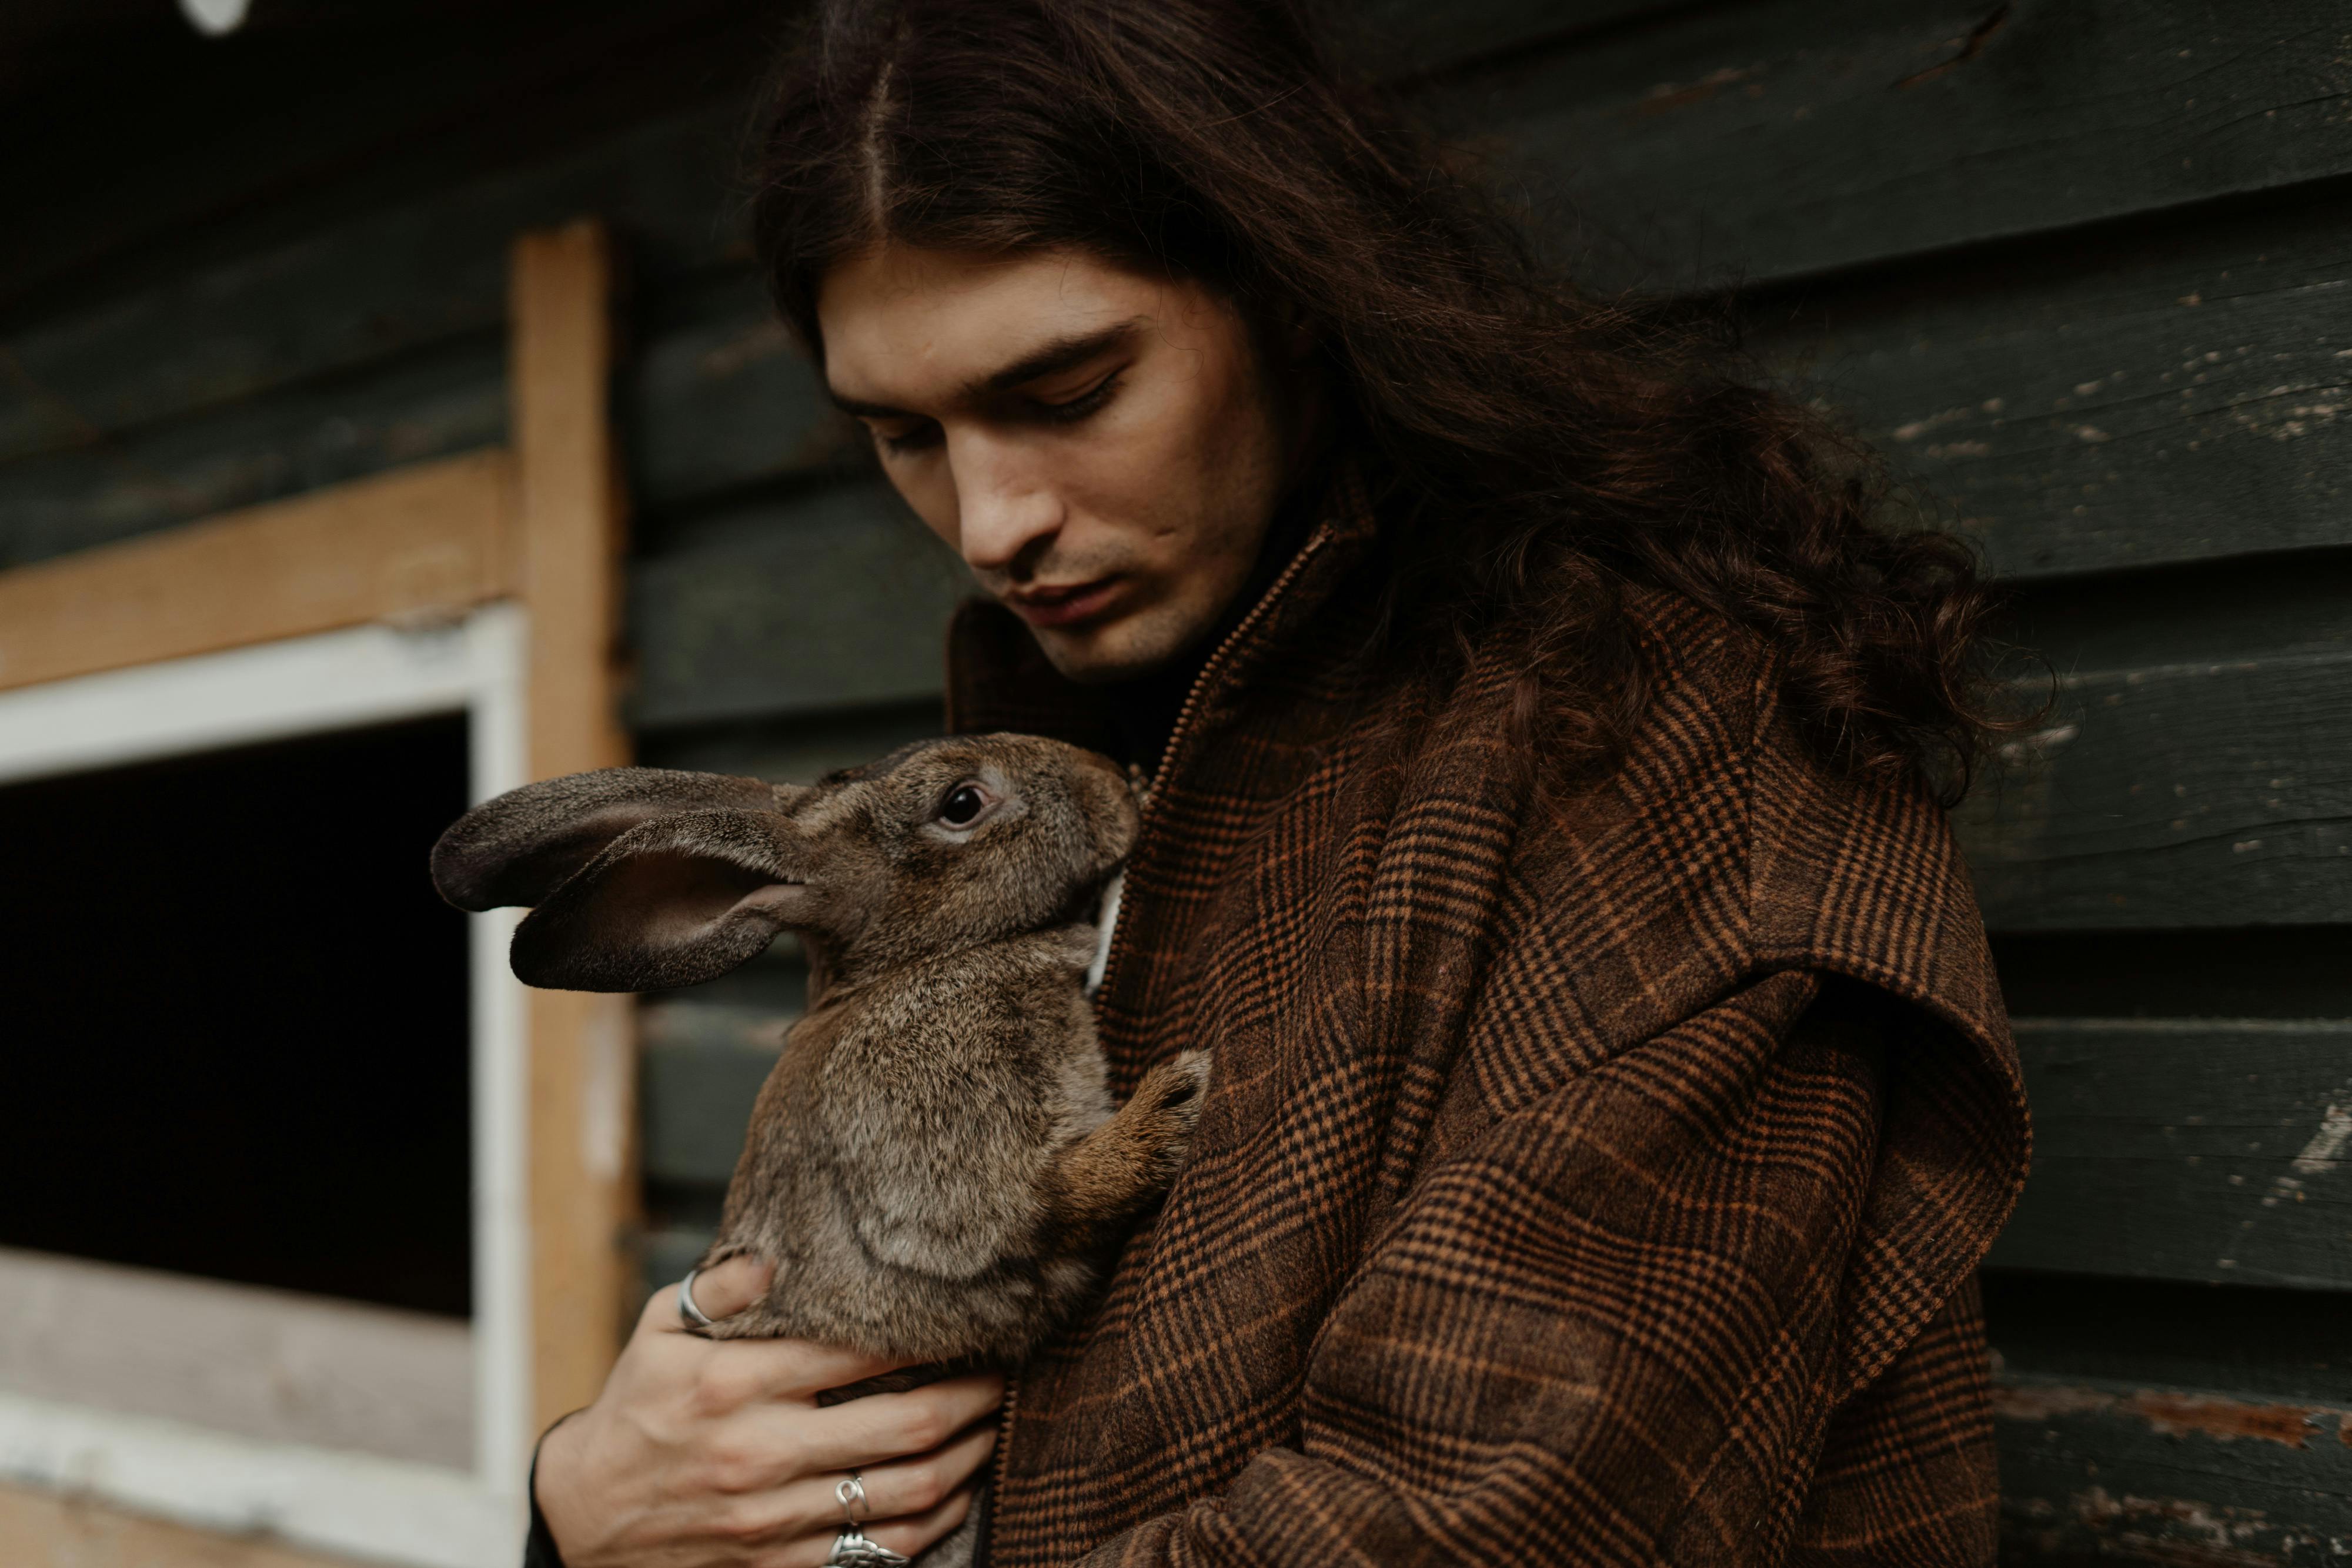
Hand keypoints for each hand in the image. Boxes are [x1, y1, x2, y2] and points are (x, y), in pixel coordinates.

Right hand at [534, 1256, 1002, 1566]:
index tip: (968, 1317)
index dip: (927, 1332)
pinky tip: (959, 1491)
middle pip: (906, 1422)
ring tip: (995, 1426)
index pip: (857, 1351)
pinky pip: (882, 1547)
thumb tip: (775, 1251)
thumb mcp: (657, 1331)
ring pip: (908, 1489)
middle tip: (1005, 1372)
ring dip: (969, 1456)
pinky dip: (935, 1520)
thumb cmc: (636, 1409)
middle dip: (974, 1395)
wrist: (584, 1517)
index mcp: (734, 1384)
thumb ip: (721, 1290)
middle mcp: (761, 1450)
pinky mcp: (782, 1563)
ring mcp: (775, 1515)